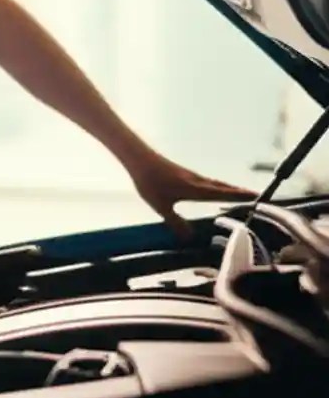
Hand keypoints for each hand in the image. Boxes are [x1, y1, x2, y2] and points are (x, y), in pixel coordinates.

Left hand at [128, 153, 256, 238]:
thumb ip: (176, 222)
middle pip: (224, 188)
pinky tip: (215, 189)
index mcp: (196, 190)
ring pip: (216, 184)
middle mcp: (198, 181)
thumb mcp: (161, 206)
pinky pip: (208, 182)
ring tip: (243, 194)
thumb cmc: (150, 182)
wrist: (139, 158)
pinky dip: (218, 186)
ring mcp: (192, 176)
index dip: (240, 197)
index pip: (224, 194)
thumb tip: (189, 239)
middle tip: (258, 197)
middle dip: (241, 193)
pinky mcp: (185, 174)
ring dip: (230, 189)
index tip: (258, 198)